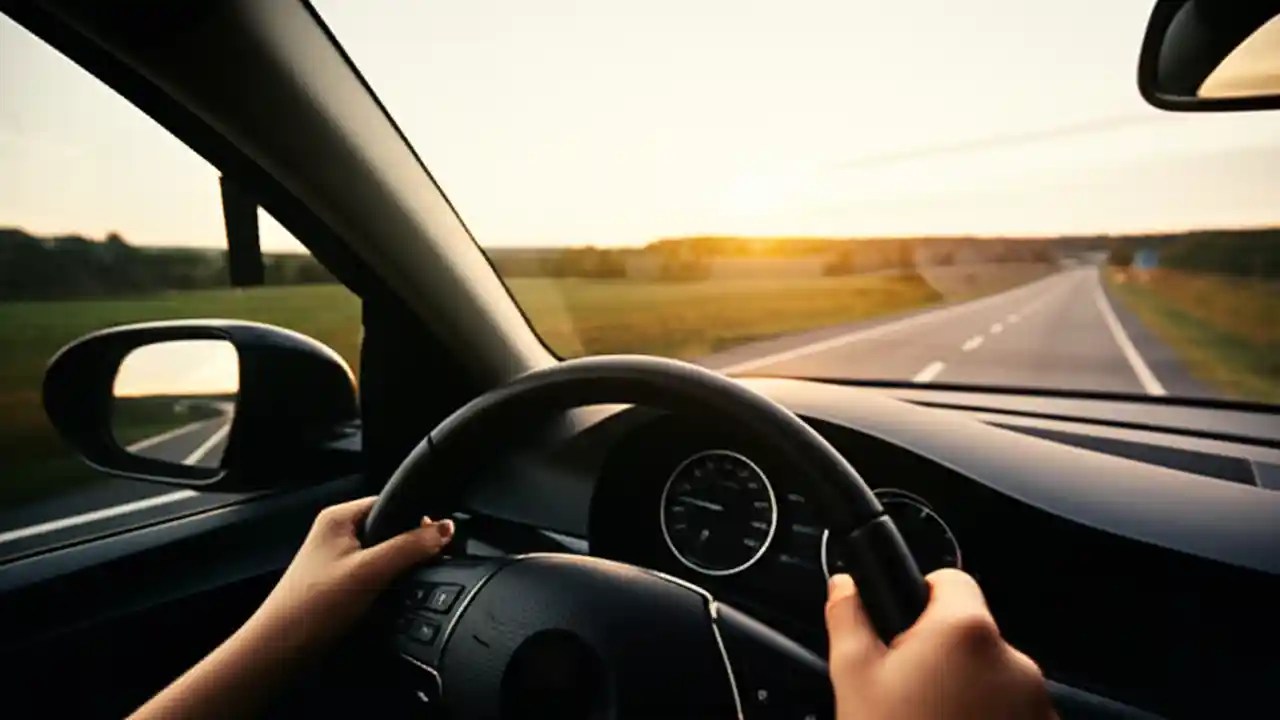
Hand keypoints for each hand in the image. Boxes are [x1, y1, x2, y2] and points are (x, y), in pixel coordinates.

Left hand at [130, 497, 452, 719]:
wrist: (281, 649)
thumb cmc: (312, 606)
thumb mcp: (369, 570)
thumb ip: (410, 546)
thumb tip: (445, 528)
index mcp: (339, 516)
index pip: (390, 502)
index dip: (416, 518)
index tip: (438, 537)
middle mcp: (337, 533)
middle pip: (390, 530)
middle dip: (407, 548)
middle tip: (419, 566)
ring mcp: (338, 560)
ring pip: (384, 556)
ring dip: (396, 571)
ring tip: (396, 587)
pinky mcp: (341, 585)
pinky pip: (376, 577)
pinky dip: (386, 587)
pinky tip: (387, 600)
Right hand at [825, 569, 1055, 719]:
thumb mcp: (853, 678)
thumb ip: (849, 618)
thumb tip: (846, 586)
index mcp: (965, 631)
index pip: (952, 580)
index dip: (921, 598)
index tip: (904, 628)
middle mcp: (1013, 661)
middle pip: (971, 634)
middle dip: (942, 655)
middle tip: (907, 692)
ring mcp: (1036, 704)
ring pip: (993, 677)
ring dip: (968, 691)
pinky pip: (1013, 712)